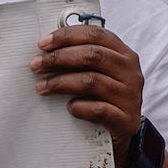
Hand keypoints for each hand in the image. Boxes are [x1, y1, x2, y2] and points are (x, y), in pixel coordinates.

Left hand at [32, 23, 145, 157]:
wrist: (122, 132)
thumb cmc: (105, 97)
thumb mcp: (102, 72)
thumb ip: (84, 58)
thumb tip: (48, 48)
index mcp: (124, 54)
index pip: (96, 35)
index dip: (68, 36)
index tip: (43, 44)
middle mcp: (130, 72)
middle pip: (93, 55)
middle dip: (60, 58)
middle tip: (36, 65)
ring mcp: (130, 96)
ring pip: (92, 81)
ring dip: (61, 82)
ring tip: (41, 86)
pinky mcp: (126, 119)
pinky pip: (99, 110)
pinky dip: (80, 107)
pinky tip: (69, 107)